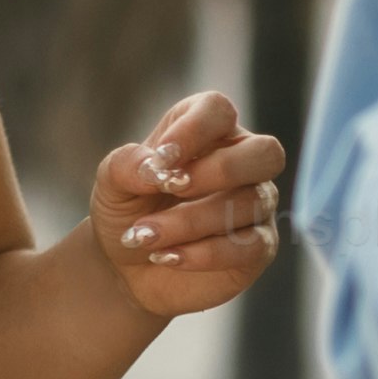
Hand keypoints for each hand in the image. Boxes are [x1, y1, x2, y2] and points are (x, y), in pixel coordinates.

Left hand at [96, 90, 286, 318]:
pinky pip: (250, 246)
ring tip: (145, 236)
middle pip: (266, 152)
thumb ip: (126, 165)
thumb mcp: (112, 184)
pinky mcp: (259, 246)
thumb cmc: (128, 212)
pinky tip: (169, 257)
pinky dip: (204, 253)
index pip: (218, 110)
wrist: (128, 268)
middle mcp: (241, 161)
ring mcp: (256, 204)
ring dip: (190, 221)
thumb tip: (154, 167)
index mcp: (206, 131)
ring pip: (250, 203)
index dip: (194, 130)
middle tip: (171, 187)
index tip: (160, 160)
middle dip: (220, 170)